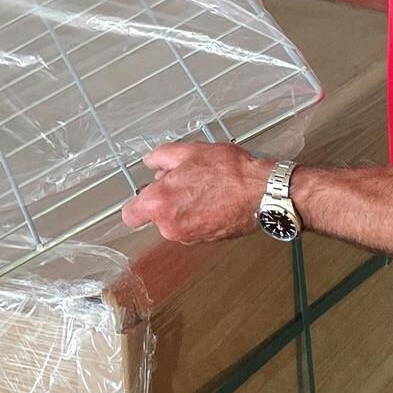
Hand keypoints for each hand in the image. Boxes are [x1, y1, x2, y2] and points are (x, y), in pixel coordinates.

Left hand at [120, 141, 271, 243]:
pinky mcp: (206, 241)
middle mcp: (170, 226)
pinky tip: (216, 199)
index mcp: (160, 203)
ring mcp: (189, 237)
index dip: (137, 203)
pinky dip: (200, 216)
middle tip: (188, 179)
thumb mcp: (189, 151)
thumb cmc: (229, 172)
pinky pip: (194, 227)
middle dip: (168, 199)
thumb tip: (151, 162)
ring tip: (207, 187)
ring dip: (185, 207)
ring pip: (177, 221)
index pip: (130, 215)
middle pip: (157, 215)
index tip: (146, 195)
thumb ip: (161, 156)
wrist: (262, 192)